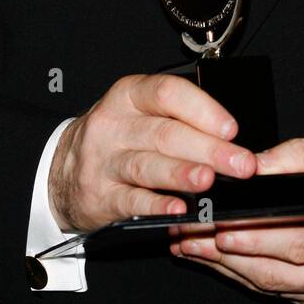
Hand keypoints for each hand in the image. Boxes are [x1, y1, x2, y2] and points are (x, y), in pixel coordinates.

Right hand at [48, 73, 256, 232]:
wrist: (62, 171)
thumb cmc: (116, 138)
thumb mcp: (138, 113)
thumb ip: (177, 117)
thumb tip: (230, 137)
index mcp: (129, 96)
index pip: (167, 93)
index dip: (202, 109)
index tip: (231, 129)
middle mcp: (114, 124)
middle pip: (165, 133)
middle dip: (208, 149)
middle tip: (241, 164)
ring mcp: (104, 161)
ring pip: (147, 165)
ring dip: (182, 173)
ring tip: (209, 180)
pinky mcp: (100, 196)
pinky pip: (131, 201)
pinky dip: (156, 206)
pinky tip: (178, 211)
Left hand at [169, 136, 303, 303]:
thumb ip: (302, 155)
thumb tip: (255, 166)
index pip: (301, 239)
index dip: (259, 236)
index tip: (223, 226)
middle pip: (280, 268)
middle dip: (229, 252)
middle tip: (193, 235)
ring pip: (273, 284)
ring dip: (227, 267)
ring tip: (193, 245)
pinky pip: (276, 291)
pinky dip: (241, 275)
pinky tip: (216, 259)